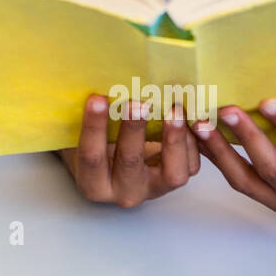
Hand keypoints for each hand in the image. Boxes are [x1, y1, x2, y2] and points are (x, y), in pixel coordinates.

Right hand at [59, 94, 199, 207]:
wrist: (116, 162)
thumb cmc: (96, 143)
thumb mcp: (82, 136)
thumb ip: (89, 120)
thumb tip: (94, 82)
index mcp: (94, 183)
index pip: (92, 157)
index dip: (94, 128)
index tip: (97, 98)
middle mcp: (125, 192)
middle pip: (131, 162)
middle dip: (135, 130)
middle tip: (138, 102)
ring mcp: (154, 189)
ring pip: (172, 173)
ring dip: (174, 139)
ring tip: (174, 109)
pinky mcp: (176, 180)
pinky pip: (191, 166)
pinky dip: (192, 140)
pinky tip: (189, 115)